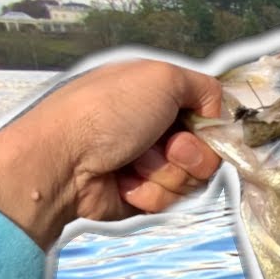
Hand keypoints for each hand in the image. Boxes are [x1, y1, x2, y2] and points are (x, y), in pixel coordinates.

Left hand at [0, 60, 221, 249]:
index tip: (201, 126)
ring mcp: (150, 163)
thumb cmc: (105, 112)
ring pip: (192, 179)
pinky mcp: (143, 194)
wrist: (62, 163)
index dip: (212, 125)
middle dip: (191, 152)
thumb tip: (217, 113)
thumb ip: (204, 88)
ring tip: (134, 164)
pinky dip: (151, 192)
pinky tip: (124, 183)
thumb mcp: (161, 77)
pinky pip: (172, 201)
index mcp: (158, 96)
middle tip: (163, 146)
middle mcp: (156, 128)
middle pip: (207, 150)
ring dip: (167, 173)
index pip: (210, 114)